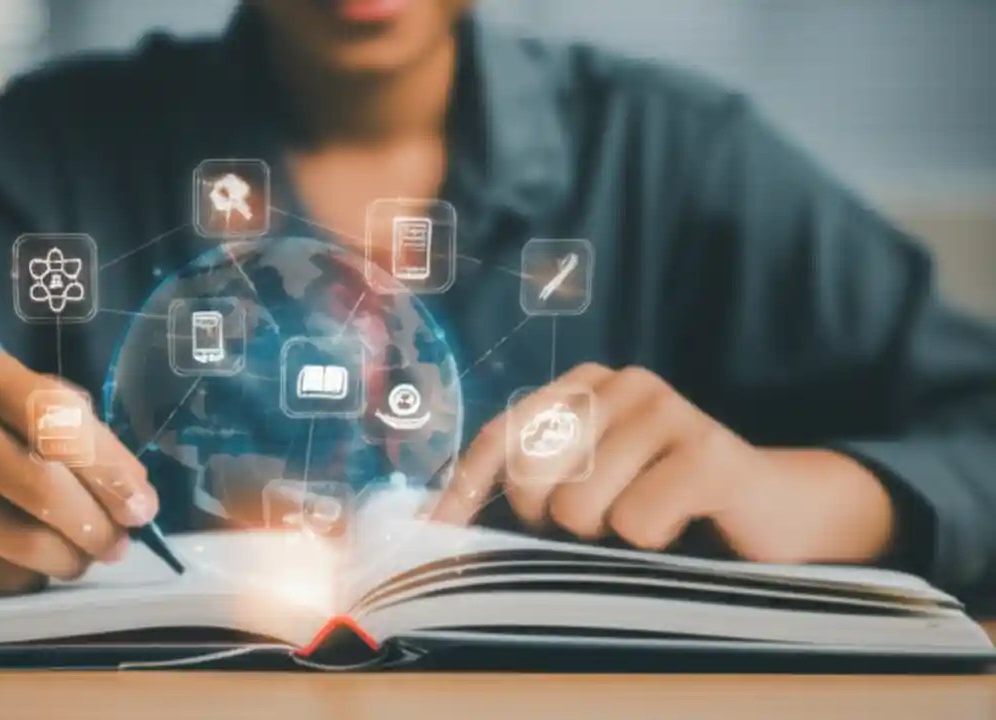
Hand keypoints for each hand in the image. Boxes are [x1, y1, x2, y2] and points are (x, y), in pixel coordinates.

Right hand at [0, 344, 157, 593]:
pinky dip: (27, 577)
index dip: (110, 467)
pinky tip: (31, 567)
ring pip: (20, 537)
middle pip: (41, 481)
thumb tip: (132, 491)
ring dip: (69, 558)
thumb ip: (75, 432)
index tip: (143, 506)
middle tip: (119, 544)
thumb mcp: (12, 408)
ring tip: (84, 559)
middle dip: (96, 522)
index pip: (58, 417)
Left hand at [432, 363, 896, 564]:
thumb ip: (535, 488)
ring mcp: (668, 410)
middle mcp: (621, 384)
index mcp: (584, 385)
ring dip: (607, 539)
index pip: (502, 435)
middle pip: (531, 473)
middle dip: (548, 523)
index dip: (465, 487)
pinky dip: (653, 544)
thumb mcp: (593, 489)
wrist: (776, 514)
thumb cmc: (668, 506)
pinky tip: (685, 525)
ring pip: (580, 506)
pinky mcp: (710, 451)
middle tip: (595, 530)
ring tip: (646, 527)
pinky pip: (636, 522)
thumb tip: (443, 520)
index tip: (437, 531)